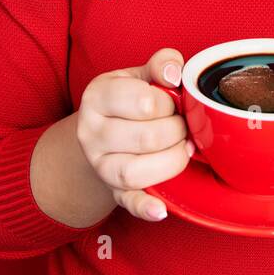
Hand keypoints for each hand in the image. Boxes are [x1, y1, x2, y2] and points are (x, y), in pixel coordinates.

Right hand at [75, 47, 191, 222]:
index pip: (144, 102)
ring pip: (136, 172)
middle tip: (182, 127)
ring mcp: (99, 165)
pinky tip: (161, 210)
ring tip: (181, 150)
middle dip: (176, 132)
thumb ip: (161, 65)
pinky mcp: (113, 190)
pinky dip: (145, 208)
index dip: (169, 104)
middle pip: (146, 138)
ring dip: (171, 161)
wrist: (104, 131)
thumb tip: (174, 73)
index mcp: (98, 97)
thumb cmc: (130, 99)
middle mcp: (91, 133)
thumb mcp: (140, 75)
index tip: (174, 103)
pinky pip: (128, 203)